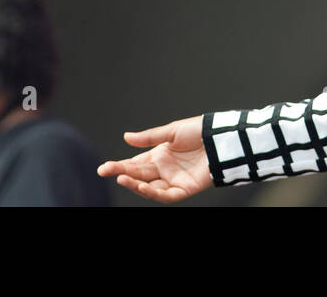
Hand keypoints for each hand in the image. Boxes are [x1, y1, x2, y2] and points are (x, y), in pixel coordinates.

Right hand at [97, 115, 212, 202]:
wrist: (222, 139)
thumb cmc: (200, 131)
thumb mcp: (172, 131)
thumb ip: (149, 137)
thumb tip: (126, 137)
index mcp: (160, 155)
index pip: (135, 163)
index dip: (120, 166)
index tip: (104, 167)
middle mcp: (164, 169)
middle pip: (139, 174)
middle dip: (122, 173)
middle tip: (105, 170)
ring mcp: (174, 180)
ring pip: (149, 187)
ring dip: (135, 185)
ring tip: (122, 178)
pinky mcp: (185, 189)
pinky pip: (166, 195)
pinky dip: (153, 193)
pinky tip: (143, 187)